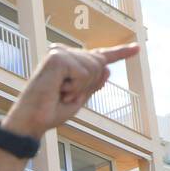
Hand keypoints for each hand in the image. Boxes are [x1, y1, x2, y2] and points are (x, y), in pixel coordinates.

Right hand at [3, 43, 140, 136]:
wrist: (32, 122)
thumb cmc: (50, 112)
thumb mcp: (79, 99)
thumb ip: (93, 84)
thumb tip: (106, 68)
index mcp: (68, 61)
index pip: (98, 56)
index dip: (120, 53)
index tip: (137, 48)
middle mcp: (63, 52)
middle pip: (100, 63)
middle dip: (90, 85)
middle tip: (66, 96)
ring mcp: (59, 53)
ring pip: (94, 67)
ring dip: (81, 88)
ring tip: (61, 93)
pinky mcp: (57, 57)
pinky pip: (84, 72)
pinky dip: (75, 87)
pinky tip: (58, 89)